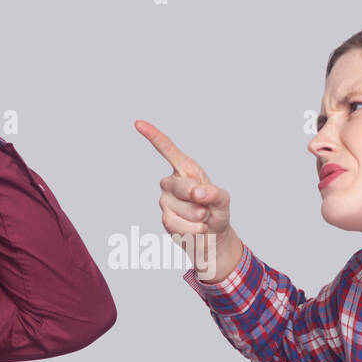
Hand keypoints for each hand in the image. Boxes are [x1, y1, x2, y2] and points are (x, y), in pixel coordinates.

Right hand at [135, 119, 240, 279]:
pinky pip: (173, 223)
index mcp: (187, 170)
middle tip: (206, 207)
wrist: (213, 238)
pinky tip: (196, 229)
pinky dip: (189, 229)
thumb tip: (200, 193)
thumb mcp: (223, 201)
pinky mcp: (165, 218)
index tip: (138, 124)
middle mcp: (172, 182)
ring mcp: (167, 200)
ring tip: (202, 219)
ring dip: (194, 217)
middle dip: (194, 198)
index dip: (153, 136)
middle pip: (176, 185)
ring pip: (174, 207)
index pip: (167, 150)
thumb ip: (215, 194)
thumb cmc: (217, 213)